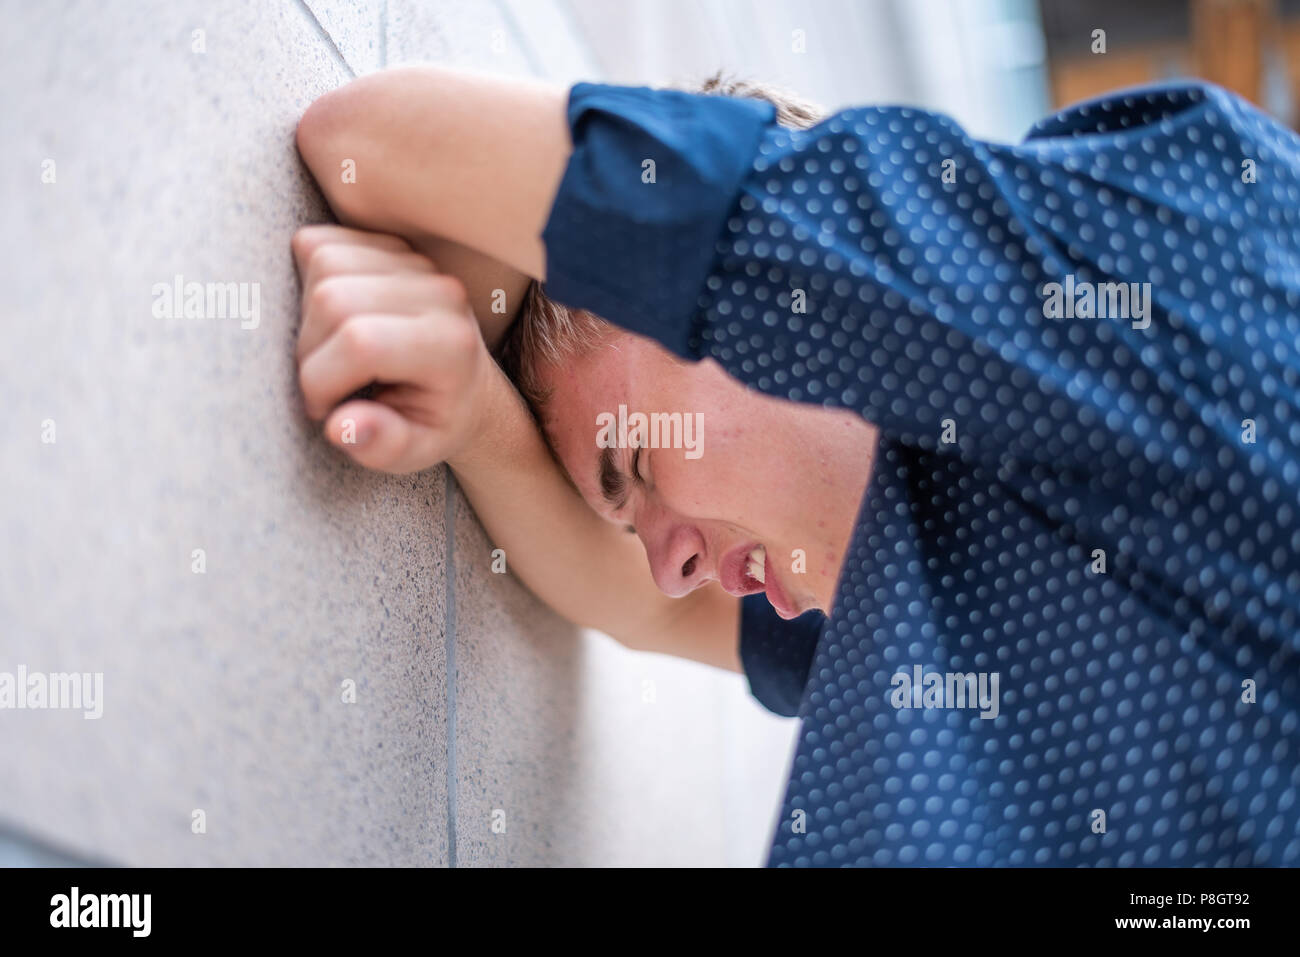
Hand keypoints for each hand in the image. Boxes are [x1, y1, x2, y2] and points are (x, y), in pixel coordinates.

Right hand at [292, 224, 495, 473]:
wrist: (465, 386)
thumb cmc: (435, 422)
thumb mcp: (417, 453)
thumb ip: (383, 446)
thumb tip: (340, 427)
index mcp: (450, 346)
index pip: (360, 342)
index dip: (321, 380)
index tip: (323, 409)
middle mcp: (440, 293)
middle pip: (333, 298)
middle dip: (308, 351)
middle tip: (325, 385)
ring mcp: (417, 262)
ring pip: (323, 261)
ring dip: (305, 314)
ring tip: (329, 353)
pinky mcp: (393, 245)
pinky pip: (323, 242)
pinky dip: (309, 278)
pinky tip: (332, 318)